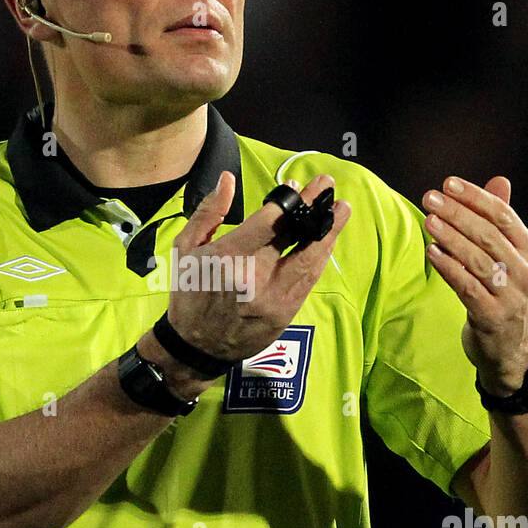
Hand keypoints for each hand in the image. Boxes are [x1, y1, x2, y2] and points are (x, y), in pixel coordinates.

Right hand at [165, 169, 350, 366]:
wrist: (194, 347)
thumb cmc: (188, 294)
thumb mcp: (185, 248)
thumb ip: (209, 212)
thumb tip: (228, 179)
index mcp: (228, 258)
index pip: (269, 221)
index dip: (289, 200)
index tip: (299, 184)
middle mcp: (255, 278)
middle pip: (295, 237)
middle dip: (316, 209)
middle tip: (329, 186)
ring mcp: (273, 299)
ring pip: (310, 260)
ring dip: (329, 233)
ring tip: (342, 211)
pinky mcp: (285, 314)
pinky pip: (308, 280)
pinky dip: (320, 258)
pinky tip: (326, 241)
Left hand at [421, 175, 527, 395]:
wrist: (510, 351)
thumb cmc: (503, 297)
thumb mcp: (509, 259)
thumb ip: (500, 221)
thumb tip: (500, 180)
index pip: (504, 216)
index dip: (476, 197)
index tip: (449, 183)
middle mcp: (524, 272)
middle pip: (488, 235)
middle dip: (457, 213)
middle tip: (430, 198)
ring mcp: (510, 296)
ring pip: (478, 259)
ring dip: (450, 238)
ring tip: (428, 221)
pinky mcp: (492, 316)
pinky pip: (467, 287)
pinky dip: (449, 268)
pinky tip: (431, 253)